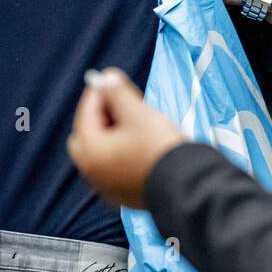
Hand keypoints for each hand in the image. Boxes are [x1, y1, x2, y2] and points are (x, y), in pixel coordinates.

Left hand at [67, 68, 184, 209]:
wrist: (185, 185)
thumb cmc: (159, 147)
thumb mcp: (138, 113)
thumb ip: (118, 92)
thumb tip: (107, 76)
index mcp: (89, 149)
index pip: (87, 111)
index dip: (100, 91)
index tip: (112, 78)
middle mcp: (90, 171)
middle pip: (87, 134)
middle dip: (100, 116)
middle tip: (120, 103)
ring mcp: (105, 186)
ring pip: (100, 152)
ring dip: (111, 135)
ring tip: (134, 123)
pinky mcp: (121, 195)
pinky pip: (113, 168)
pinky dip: (119, 154)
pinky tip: (138, 146)